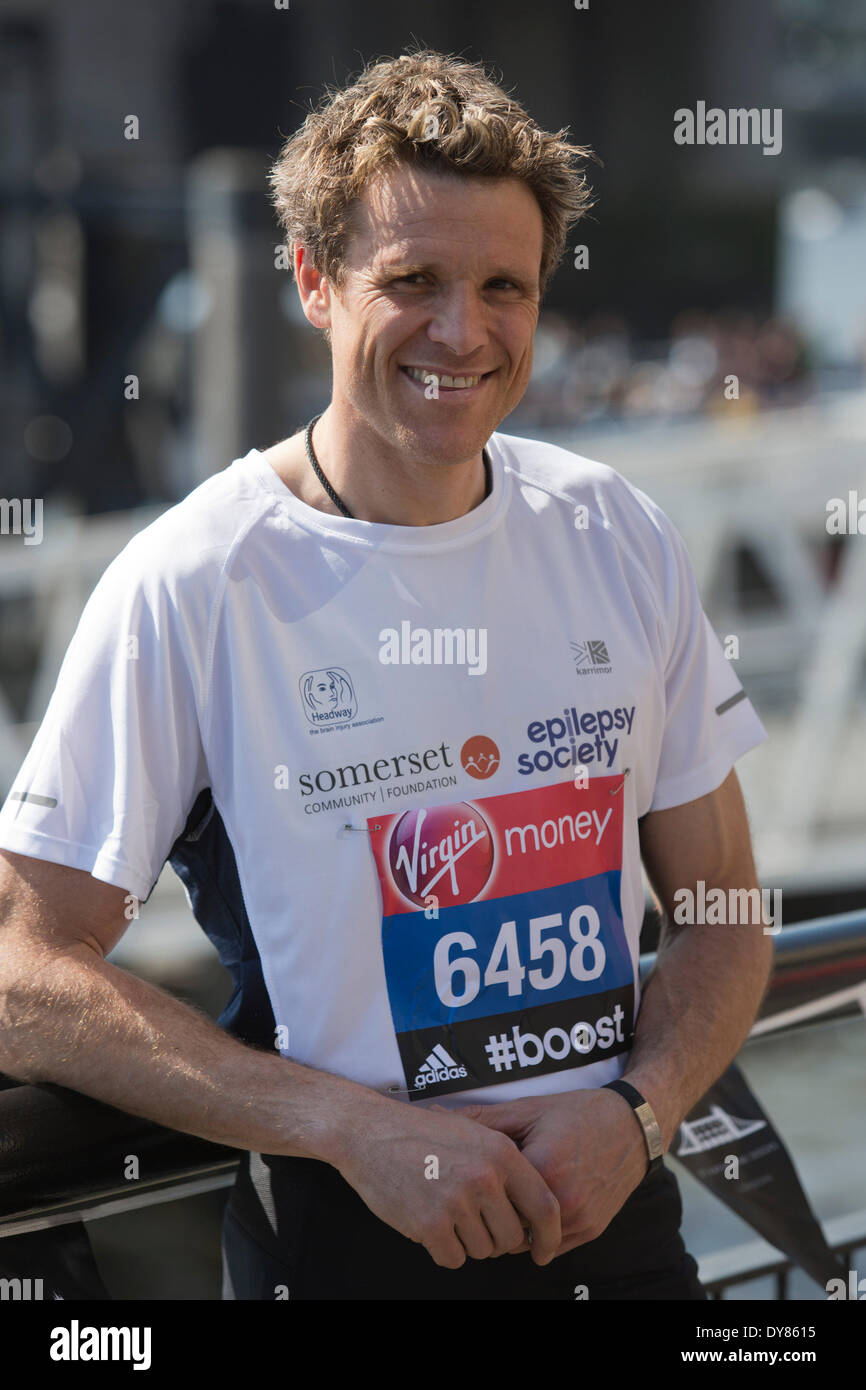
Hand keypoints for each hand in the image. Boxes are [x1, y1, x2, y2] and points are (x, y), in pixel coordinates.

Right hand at [333, 1092, 560, 1268]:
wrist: (370, 1132)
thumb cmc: (421, 1132)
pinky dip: (444, 1249)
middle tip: (474, 1221)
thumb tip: (535, 1207)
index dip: (550, 1235)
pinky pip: (453, 1259)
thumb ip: (506, 1166)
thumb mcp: (473, 1132)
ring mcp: (457, 1202)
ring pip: (483, 1250)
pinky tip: (431, 1224)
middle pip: (512, 1237)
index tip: (545, 1250)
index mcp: (501, 1153)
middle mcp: (484, 1177)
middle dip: (496, 1238)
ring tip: (447, 1212)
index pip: (545, 1205)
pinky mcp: (430, 1224)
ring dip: (468, 1242)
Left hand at [451, 1088, 648, 1257]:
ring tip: (504, 1203)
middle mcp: (563, 1201)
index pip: (488, 1200)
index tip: (464, 1183)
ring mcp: (581, 1219)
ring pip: (527, 1243)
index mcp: (542, 1169)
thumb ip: (480, 1119)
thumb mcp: (527, 1110)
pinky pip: (551, 1246)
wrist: (631, 1125)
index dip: (472, 1193)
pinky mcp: (592, 1229)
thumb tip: (435, 1117)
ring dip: (513, 1228)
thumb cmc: (576, 1113)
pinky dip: (536, 1235)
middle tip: (479, 1198)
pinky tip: (529, 1210)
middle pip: (505, 1228)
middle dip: (490, 1215)